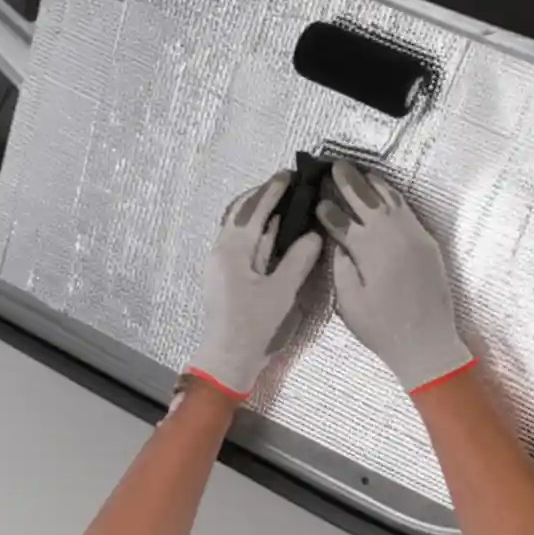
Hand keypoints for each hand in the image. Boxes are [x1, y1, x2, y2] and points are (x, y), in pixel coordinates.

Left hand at [184, 171, 322, 400]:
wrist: (226, 359)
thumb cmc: (253, 326)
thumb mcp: (281, 292)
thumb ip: (297, 260)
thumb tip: (314, 234)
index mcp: (232, 251)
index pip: (253, 211)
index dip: (271, 191)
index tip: (288, 175)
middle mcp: (220, 251)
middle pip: (240, 214)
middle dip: (261, 197)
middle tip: (285, 184)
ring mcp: (219, 264)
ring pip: (238, 228)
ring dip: (258, 213)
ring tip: (281, 202)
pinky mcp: (224, 276)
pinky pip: (240, 243)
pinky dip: (256, 232)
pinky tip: (271, 233)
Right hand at [317, 161, 475, 394]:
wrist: (427, 342)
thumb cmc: (383, 329)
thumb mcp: (350, 304)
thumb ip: (342, 269)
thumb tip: (340, 244)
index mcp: (370, 252)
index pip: (343, 221)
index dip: (328, 210)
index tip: (317, 201)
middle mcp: (393, 237)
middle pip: (367, 200)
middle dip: (349, 182)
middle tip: (334, 165)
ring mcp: (413, 236)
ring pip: (391, 199)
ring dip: (372, 183)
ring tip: (357, 171)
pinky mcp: (427, 242)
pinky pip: (407, 210)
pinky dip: (393, 196)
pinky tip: (383, 191)